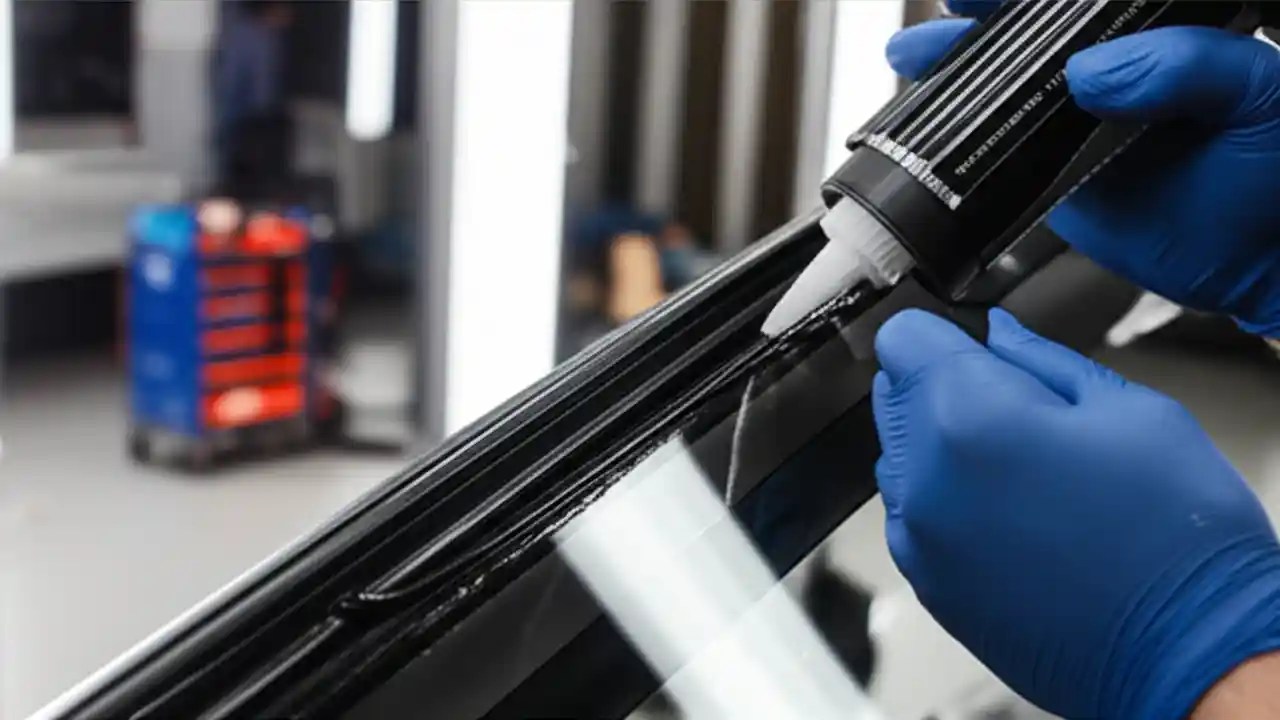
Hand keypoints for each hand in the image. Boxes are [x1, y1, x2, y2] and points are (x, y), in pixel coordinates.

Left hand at [872, 308, 1279, 718]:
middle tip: (1021, 411)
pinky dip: (948, 504)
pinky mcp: (929, 585)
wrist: (1190, 654)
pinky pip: (915, 517)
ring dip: (943, 450)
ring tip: (1026, 471)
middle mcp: (925, 479)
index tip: (973, 344)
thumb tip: (998, 335)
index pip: (903, 339)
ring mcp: (919, 539)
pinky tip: (1014, 517)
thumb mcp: (1130, 412)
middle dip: (944, 388)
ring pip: (902, 459)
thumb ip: (1043, 361)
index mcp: (969, 418)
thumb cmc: (1176, 539)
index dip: (940, 334)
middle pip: (896, 397)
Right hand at [886, 4, 1279, 335]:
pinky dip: (960, 143)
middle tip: (947, 18)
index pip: (1085, 0)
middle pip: (1030, 36)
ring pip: (1003, 89)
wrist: (1265, 266)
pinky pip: (1000, 155)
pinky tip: (929, 130)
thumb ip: (1187, 69)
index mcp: (1161, 32)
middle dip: (979, 23)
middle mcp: (1112, 71)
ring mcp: (1077, 124)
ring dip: (954, 74)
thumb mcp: (1259, 98)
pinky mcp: (1056, 176)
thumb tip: (1094, 73)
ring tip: (915, 60)